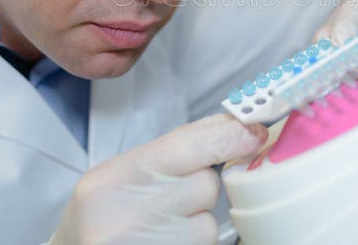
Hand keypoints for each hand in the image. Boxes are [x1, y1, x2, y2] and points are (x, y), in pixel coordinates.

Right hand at [50, 114, 267, 244]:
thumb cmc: (102, 214)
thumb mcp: (123, 173)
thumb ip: (174, 148)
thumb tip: (231, 124)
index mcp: (112, 179)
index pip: (184, 148)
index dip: (227, 137)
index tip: (254, 132)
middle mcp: (125, 215)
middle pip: (204, 187)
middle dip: (199, 188)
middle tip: (172, 198)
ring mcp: (143, 244)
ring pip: (207, 224)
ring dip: (196, 223)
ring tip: (162, 226)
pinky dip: (190, 242)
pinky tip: (164, 240)